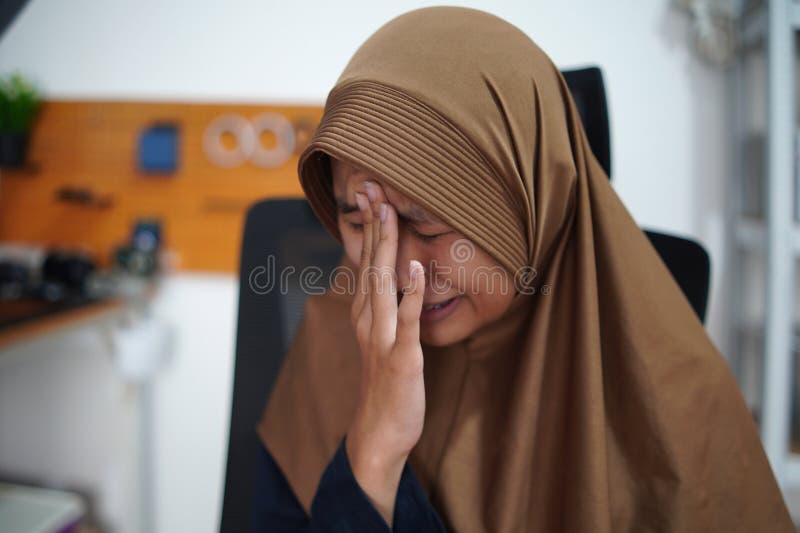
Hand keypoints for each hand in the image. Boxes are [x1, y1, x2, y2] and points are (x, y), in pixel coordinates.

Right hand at [345, 180, 426, 526]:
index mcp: (364, 315)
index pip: (365, 262)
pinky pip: (406, 321)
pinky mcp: (402, 357)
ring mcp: (383, 338)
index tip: (368, 194)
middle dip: (374, 224)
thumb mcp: (381, 340)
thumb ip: (384, 310)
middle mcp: (368, 320)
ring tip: (389, 212)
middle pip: (371, 264)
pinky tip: (414, 268)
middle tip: (372, 187)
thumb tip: (394, 282)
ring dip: (386, 246)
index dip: (368, 228)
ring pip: (382, 284)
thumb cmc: (385, 385)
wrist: (378, 433)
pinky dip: (410, 293)